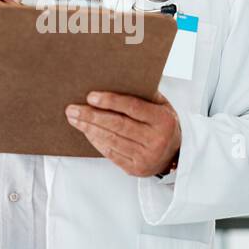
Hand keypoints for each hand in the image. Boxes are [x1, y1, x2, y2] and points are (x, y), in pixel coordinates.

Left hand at [65, 90, 180, 176]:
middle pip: (118, 125)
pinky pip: (110, 153)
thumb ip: (144, 94)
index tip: (91, 96)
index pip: (133, 108)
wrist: (175, 155)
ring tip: (74, 119)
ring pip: (111, 140)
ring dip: (89, 129)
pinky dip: (96, 141)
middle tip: (72, 109)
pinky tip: (86, 131)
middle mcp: (156, 140)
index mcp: (163, 120)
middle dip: (92, 116)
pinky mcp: (135, 169)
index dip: (111, 101)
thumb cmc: (162, 124)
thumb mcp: (161, 106)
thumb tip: (114, 80)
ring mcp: (146, 156)